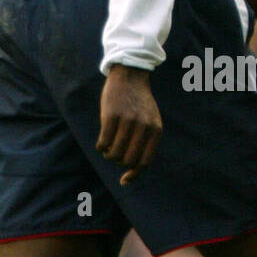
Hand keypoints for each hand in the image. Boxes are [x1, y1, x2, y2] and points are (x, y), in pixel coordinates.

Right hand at [97, 64, 161, 184]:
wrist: (130, 75)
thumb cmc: (138, 103)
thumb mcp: (150, 121)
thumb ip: (146, 142)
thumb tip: (133, 170)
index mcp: (155, 130)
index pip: (144, 162)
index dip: (133, 174)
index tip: (124, 181)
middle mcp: (143, 126)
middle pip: (127, 160)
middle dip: (119, 162)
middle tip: (114, 154)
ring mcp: (127, 120)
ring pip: (114, 153)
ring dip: (108, 155)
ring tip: (107, 148)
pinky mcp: (111, 115)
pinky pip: (103, 142)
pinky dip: (100, 147)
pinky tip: (101, 143)